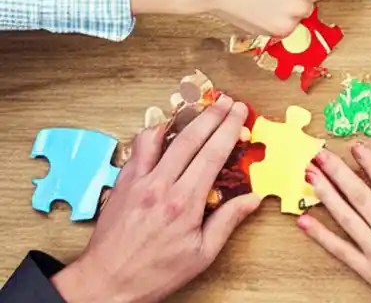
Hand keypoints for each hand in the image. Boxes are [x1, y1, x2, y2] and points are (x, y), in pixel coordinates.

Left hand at [50, 96, 259, 302]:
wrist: (106, 283)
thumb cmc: (154, 274)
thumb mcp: (201, 254)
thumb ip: (227, 222)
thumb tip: (252, 199)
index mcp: (185, 203)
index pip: (213, 154)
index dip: (229, 128)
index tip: (239, 112)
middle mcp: (160, 186)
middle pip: (190, 138)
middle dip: (211, 115)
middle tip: (225, 100)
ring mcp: (137, 182)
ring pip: (160, 138)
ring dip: (181, 119)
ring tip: (195, 107)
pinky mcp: (121, 184)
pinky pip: (137, 150)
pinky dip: (152, 134)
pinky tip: (162, 131)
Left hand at [300, 145, 370, 302]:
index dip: (370, 164)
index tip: (356, 147)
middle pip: (360, 197)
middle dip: (338, 173)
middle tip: (319, 154)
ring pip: (346, 218)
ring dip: (327, 196)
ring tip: (310, 177)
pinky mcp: (368, 272)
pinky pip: (340, 251)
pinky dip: (321, 236)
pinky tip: (305, 223)